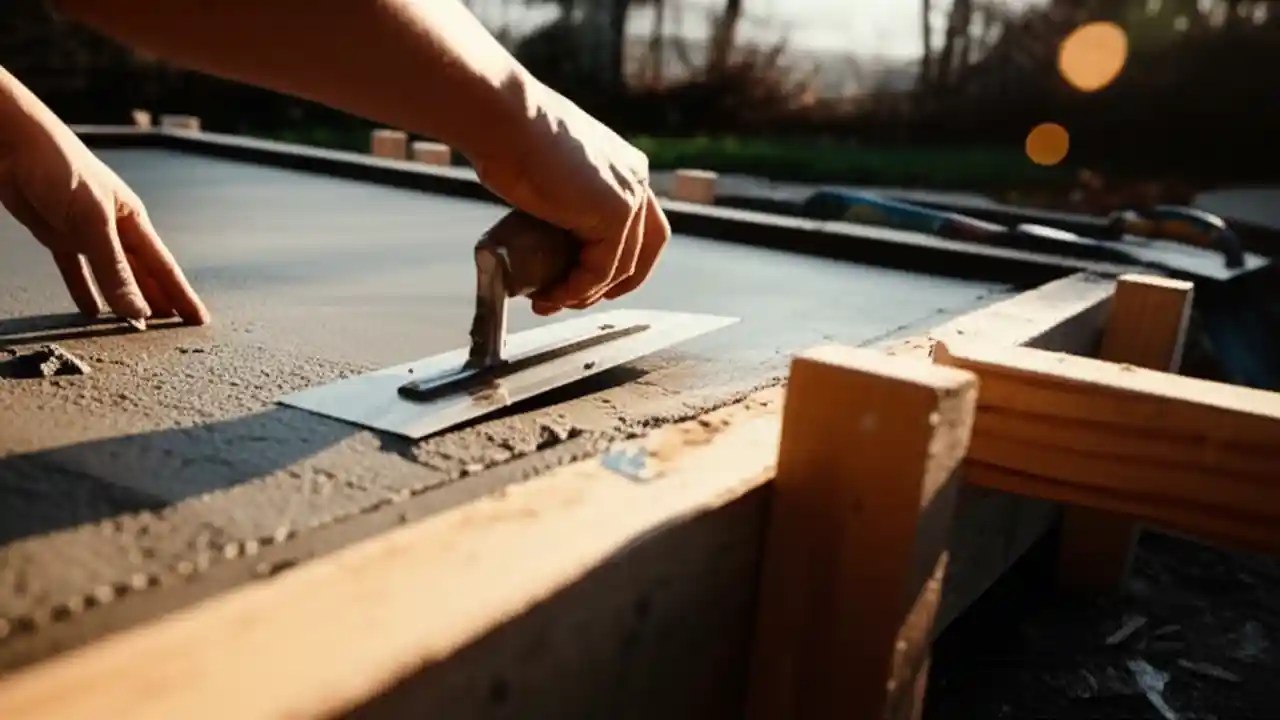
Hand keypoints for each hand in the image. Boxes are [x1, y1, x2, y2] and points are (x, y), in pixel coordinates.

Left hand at [0, 109, 207, 324]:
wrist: (12, 143)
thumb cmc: (59, 167)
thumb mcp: (91, 221)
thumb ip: (113, 269)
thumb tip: (137, 311)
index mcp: (132, 220)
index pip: (164, 267)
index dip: (182, 295)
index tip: (199, 319)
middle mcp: (113, 228)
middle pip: (142, 274)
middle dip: (159, 301)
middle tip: (174, 331)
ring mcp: (85, 233)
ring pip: (112, 275)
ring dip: (125, 299)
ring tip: (139, 326)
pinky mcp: (56, 234)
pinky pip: (75, 270)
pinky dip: (84, 290)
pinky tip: (91, 311)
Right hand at [469, 81, 668, 315]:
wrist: (502, 119)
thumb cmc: (509, 136)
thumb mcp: (549, 171)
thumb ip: (563, 200)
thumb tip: (548, 234)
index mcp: (624, 166)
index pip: (638, 228)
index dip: (615, 263)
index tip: (582, 283)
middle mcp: (635, 179)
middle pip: (644, 250)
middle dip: (610, 284)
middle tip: (570, 299)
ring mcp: (631, 196)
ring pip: (621, 266)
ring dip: (584, 293)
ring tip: (549, 300)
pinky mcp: (617, 214)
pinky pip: (603, 270)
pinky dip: (578, 289)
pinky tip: (552, 293)